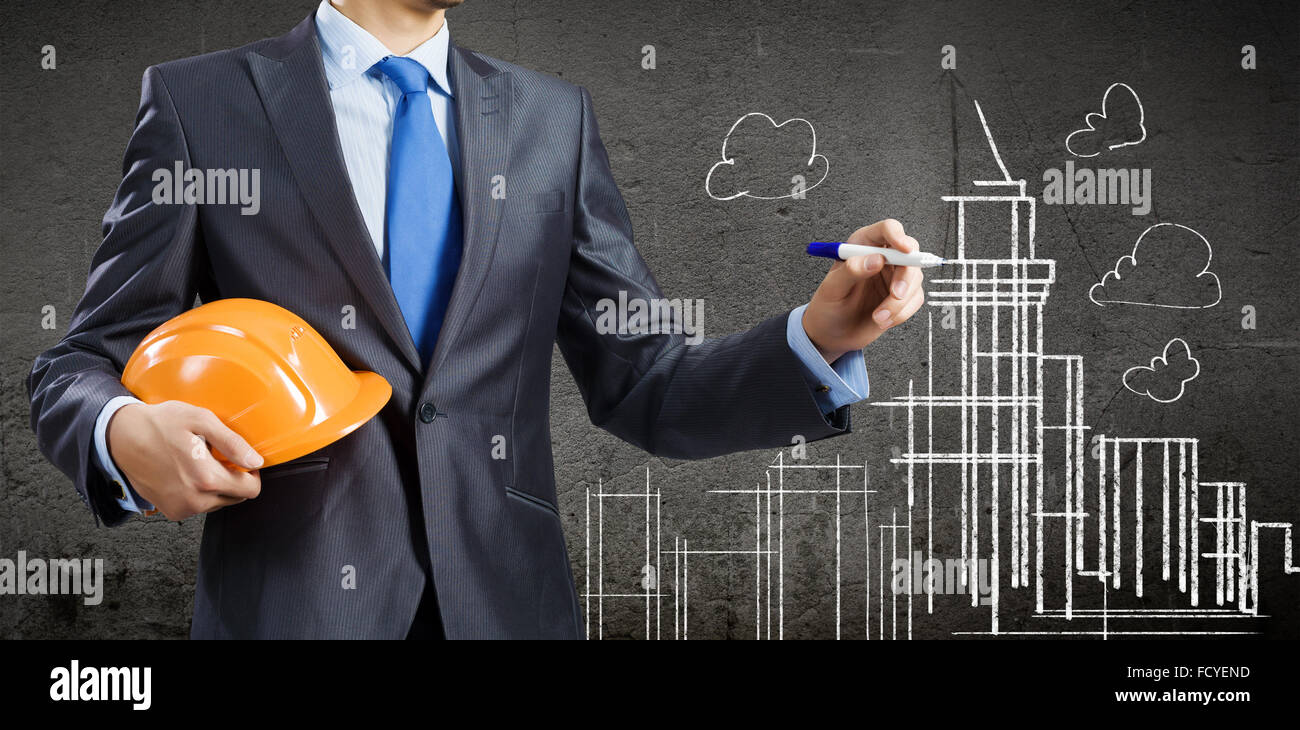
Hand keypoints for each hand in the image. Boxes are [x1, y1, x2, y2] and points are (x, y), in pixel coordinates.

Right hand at [106, 400, 263, 520]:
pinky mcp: (170, 511)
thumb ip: (232, 443)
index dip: (252, 473)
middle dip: (233, 479)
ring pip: (218, 502)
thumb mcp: (200, 420)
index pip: (250, 490)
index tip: (242, 461)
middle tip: (216, 458)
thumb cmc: (159, 424)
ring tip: (197, 463)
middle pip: (236, 497)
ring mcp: (181, 508)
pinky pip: (199, 505)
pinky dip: (199, 492)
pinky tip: (186, 472)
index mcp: (206, 479)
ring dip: (216, 485)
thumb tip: (255, 461)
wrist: (121, 437)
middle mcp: (195, 500)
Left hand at [801, 219, 925, 362]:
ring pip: (915, 278)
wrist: (832, 335)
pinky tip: (883, 319)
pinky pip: (915, 299)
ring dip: (899, 302)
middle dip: (905, 277)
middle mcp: (882, 257)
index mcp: (862, 245)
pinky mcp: (902, 295)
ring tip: (878, 316)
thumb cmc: (827, 307)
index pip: (887, 229)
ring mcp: (894, 276)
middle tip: (895, 295)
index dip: (898, 236)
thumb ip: (851, 271)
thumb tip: (876, 259)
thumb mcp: (832, 288)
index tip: (904, 250)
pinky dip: (902, 312)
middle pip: (910, 253)